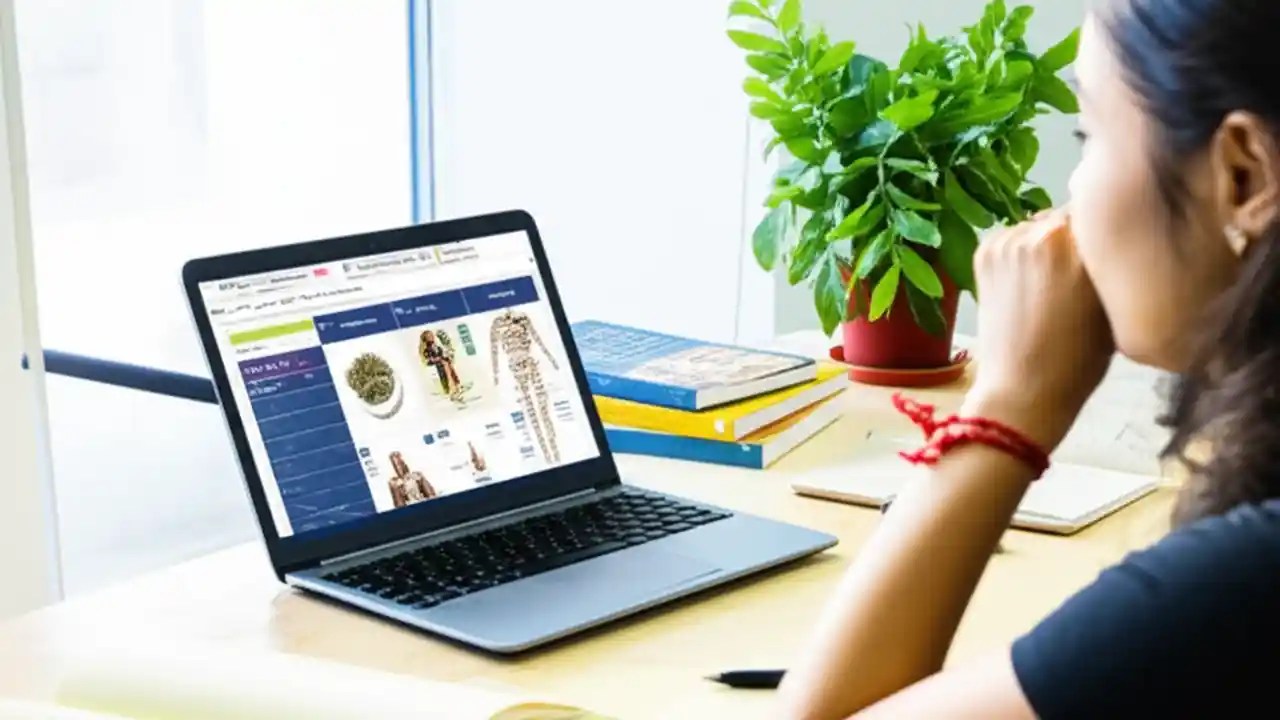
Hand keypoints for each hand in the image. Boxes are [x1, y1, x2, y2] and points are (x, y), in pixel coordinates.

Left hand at [964, 210, 1114, 449]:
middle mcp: (1046, 233)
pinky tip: (1024, 286)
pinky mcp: (984, 251)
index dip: (1104, 231)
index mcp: (1085, 245)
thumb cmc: (1079, 360)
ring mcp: (1010, 240)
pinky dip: (1018, 254)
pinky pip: (1011, 238)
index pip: (1102, 212)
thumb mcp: (1114, 306)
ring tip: (1047, 283)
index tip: (1106, 250)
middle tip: (1075, 271)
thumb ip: (1110, 265)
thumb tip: (1108, 239)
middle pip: (1067, 216)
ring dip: (1044, 244)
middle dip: (1073, 237)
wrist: (1022, 390)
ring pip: (1037, 226)